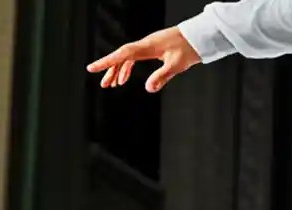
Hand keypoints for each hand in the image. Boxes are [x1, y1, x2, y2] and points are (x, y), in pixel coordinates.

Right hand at [86, 27, 201, 92]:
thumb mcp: (177, 66)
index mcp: (147, 47)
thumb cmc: (188, 49)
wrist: (198, 37)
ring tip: (112, 85)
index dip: (107, 61)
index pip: (122, 54)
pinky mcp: (152, 49)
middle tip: (104, 84)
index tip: (92, 68)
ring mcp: (147, 46)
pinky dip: (128, 68)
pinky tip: (125, 78)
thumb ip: (162, 77)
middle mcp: (144, 45)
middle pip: (121, 57)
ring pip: (127, 58)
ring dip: (118, 71)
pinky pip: (134, 58)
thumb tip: (148, 89)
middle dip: (110, 70)